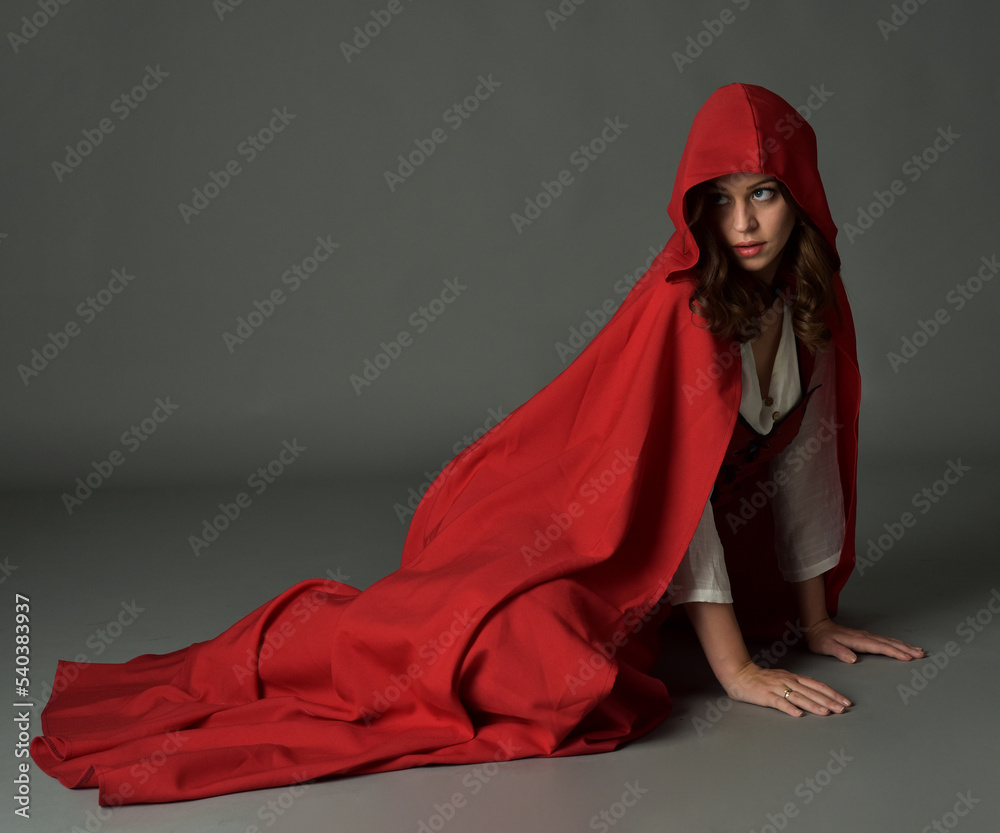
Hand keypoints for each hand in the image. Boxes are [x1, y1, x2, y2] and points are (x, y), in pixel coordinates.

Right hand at [723, 661, 850, 717]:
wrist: (739, 674)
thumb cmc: (760, 679)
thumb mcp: (782, 678)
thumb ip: (797, 684)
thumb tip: (814, 691)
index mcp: (793, 677)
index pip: (816, 685)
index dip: (832, 693)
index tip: (845, 701)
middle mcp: (788, 681)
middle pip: (811, 691)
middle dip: (828, 700)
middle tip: (842, 709)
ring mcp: (777, 688)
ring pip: (799, 697)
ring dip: (814, 705)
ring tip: (827, 713)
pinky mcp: (766, 695)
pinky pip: (779, 702)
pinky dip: (789, 708)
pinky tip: (799, 715)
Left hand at [804, 618, 924, 662]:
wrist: (816, 626)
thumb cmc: (820, 639)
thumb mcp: (826, 646)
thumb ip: (839, 652)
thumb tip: (853, 659)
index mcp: (858, 640)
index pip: (879, 647)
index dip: (894, 652)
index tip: (907, 657)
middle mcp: (864, 637)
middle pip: (888, 643)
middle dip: (905, 649)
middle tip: (921, 654)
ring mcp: (865, 636)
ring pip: (888, 641)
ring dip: (904, 646)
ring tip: (918, 651)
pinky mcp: (865, 637)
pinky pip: (884, 641)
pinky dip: (896, 644)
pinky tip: (902, 646)